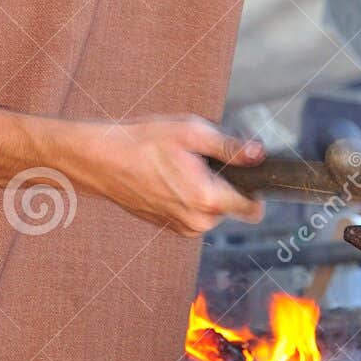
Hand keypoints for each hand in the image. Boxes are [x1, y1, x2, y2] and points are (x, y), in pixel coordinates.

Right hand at [64, 115, 267, 236]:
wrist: (100, 160)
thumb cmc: (143, 142)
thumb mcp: (192, 133)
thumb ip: (231, 147)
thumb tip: (260, 154)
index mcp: (208, 200)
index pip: (254, 209)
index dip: (258, 189)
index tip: (250, 172)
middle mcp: (197, 222)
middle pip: (232, 206)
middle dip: (225, 182)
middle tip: (200, 156)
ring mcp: (181, 227)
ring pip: (212, 209)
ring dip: (206, 189)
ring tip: (179, 164)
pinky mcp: (168, 226)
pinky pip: (193, 212)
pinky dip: (188, 195)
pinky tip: (168, 175)